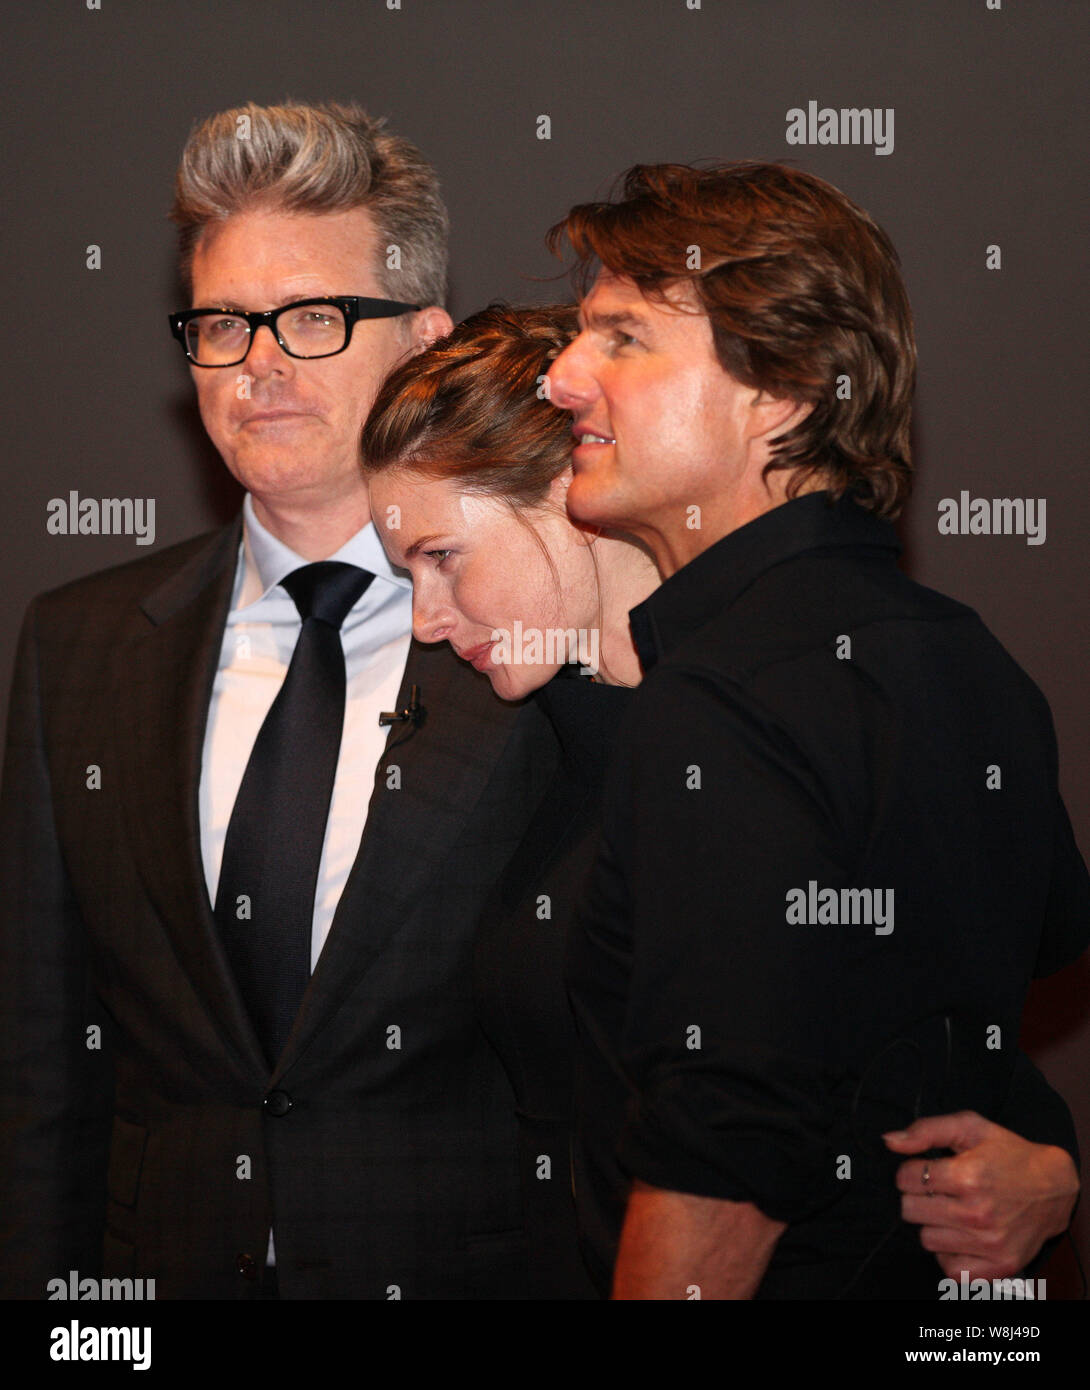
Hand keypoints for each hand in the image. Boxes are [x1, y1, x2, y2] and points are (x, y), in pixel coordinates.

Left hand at [883, 1112, 1078, 1279]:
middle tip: (939, 1191)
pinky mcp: (999, 1266)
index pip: (905, 1179)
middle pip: (910, 1210)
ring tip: (953, 1211)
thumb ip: (926, 1130)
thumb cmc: (1008, 1154)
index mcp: (968, 1176)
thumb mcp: (971, 1128)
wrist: (1054, 1187)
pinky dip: (950, 1254)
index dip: (911, 1171)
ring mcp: (989, 1243)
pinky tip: (962, 1236)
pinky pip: (950, 1269)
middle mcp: (977, 1213)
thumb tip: (890, 1141)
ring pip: (926, 1240)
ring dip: (934, 1225)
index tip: (926, 1171)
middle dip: (918, 1197)